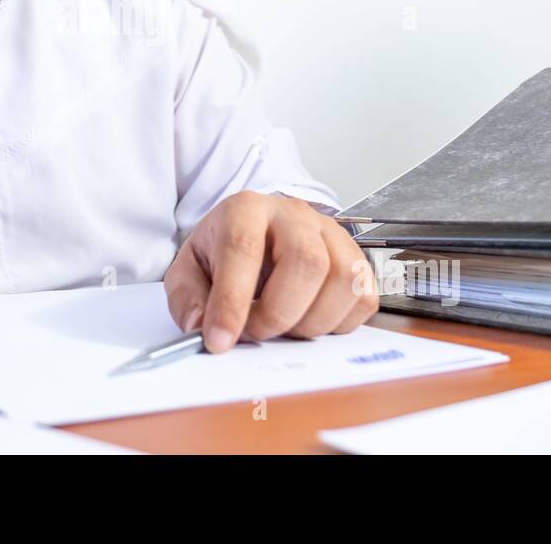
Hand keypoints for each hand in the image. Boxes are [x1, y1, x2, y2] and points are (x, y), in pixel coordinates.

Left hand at [163, 191, 378, 352]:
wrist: (253, 230)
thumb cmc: (222, 251)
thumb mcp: (189, 269)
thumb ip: (186, 298)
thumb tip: (202, 327)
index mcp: (245, 209)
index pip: (243, 248)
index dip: (232, 301)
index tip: (220, 340)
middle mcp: (294, 215)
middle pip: (307, 261)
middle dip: (279, 313)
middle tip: (256, 334)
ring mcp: (331, 234)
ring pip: (344, 279)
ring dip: (313, 321)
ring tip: (284, 329)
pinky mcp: (356, 258)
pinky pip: (363, 297)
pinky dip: (338, 323)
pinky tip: (309, 321)